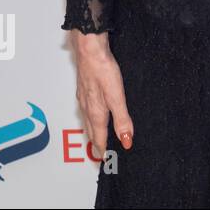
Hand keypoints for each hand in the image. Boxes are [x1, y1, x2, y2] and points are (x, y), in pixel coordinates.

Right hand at [70, 30, 133, 161]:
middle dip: (95, 142)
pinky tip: (92, 112)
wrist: (89, 49)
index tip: (104, 160)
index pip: (99, 136)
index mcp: (96, 111)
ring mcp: (84, 96)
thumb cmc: (103, 70)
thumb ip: (122, 119)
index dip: (102, 148)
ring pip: (87, 119)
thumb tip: (126, 140)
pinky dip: (90, 117)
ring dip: (92, 130)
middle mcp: (87, 106)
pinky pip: (86, 108)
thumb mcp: (117, 96)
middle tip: (98, 153)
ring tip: (96, 137)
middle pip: (91, 130)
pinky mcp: (84, 87)